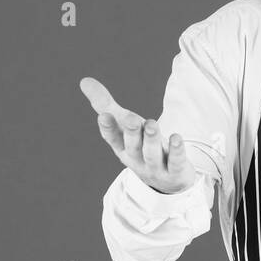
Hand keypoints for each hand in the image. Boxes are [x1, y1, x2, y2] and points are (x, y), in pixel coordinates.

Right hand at [79, 77, 197, 193]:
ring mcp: (156, 168)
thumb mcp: (124, 126)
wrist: (166, 179)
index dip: (108, 129)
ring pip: (152, 155)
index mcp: (122, 148)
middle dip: (131, 133)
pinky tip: (176, 137)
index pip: (113, 139)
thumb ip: (106, 104)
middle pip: (132, 147)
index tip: (103, 116)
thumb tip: (84, 80)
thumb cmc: (141, 145)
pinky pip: (175, 162)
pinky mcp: (175, 172)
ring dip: (151, 140)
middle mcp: (137, 160)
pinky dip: (176, 151)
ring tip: (152, 124)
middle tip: (131, 118)